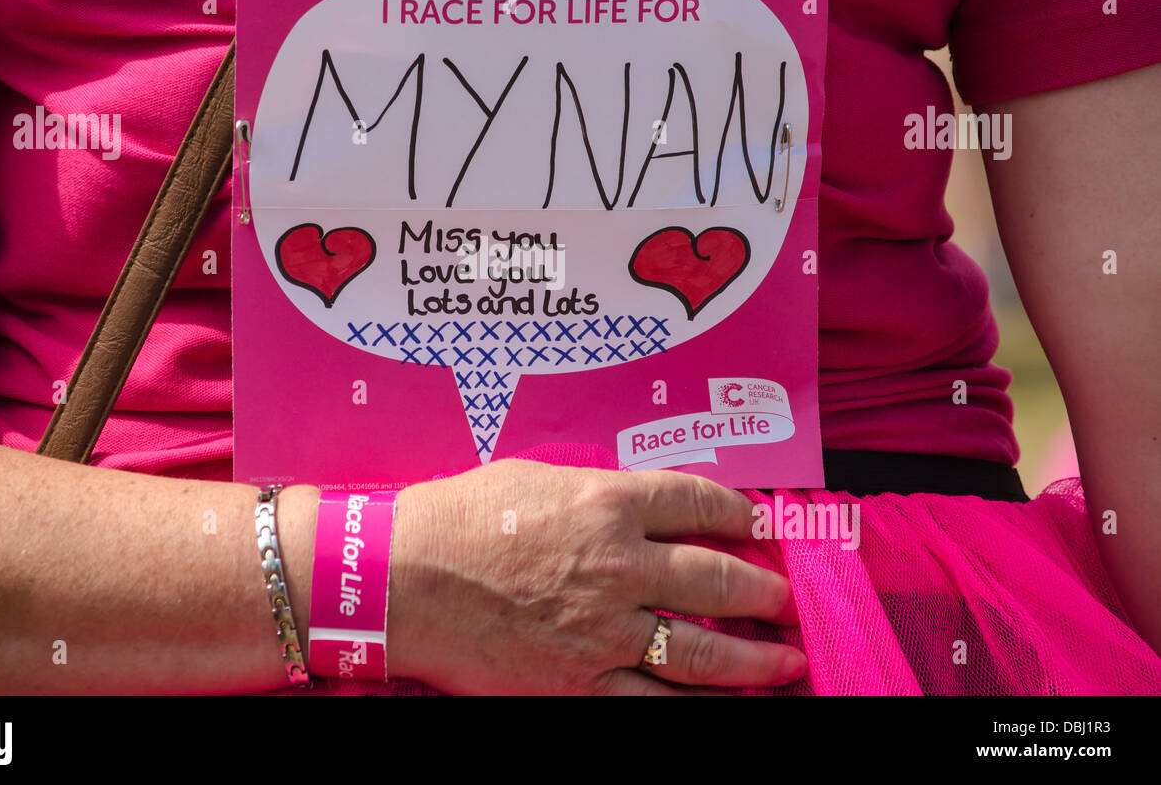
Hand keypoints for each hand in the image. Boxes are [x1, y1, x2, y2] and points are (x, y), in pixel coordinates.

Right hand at [386, 459, 806, 693]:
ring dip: (757, 657)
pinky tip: (727, 705)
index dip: (742, 515)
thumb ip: (598, 492)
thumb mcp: (536, 479)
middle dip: (766, 590)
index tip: (758, 526)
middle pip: (718, 579)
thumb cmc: (457, 518)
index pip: (701, 503)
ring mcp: (604, 632)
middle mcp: (619, 567)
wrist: (398, 578)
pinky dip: (697, 706)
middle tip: (787, 597)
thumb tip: (646, 506)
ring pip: (705, 652)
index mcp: (607, 505)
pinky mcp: (579, 684)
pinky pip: (655, 704)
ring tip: (788, 658)